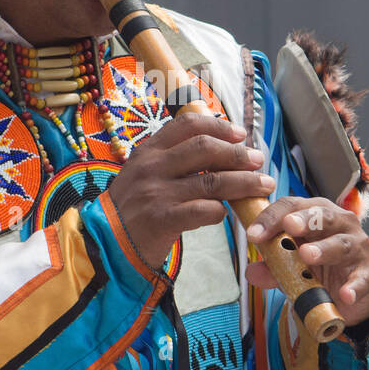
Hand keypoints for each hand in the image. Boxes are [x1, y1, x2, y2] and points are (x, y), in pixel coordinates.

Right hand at [106, 112, 274, 268]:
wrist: (105, 244)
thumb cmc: (132, 209)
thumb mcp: (143, 174)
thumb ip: (172, 160)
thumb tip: (218, 149)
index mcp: (148, 150)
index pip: (188, 125)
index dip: (219, 126)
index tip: (240, 134)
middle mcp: (152, 167)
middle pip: (205, 149)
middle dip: (238, 154)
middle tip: (259, 161)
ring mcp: (157, 193)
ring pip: (212, 181)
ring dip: (244, 183)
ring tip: (263, 186)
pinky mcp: (163, 220)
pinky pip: (204, 211)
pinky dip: (221, 211)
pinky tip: (227, 213)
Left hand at [244, 197, 368, 328]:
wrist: (351, 288)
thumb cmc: (319, 265)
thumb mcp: (292, 264)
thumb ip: (273, 267)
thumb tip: (252, 273)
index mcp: (315, 213)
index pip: (293, 206)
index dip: (272, 217)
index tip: (253, 234)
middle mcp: (339, 223)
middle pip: (323, 215)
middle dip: (305, 219)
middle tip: (289, 226)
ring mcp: (357, 247)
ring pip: (342, 244)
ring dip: (324, 249)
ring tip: (307, 255)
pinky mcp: (368, 272)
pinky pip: (362, 278)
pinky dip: (354, 286)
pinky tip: (345, 294)